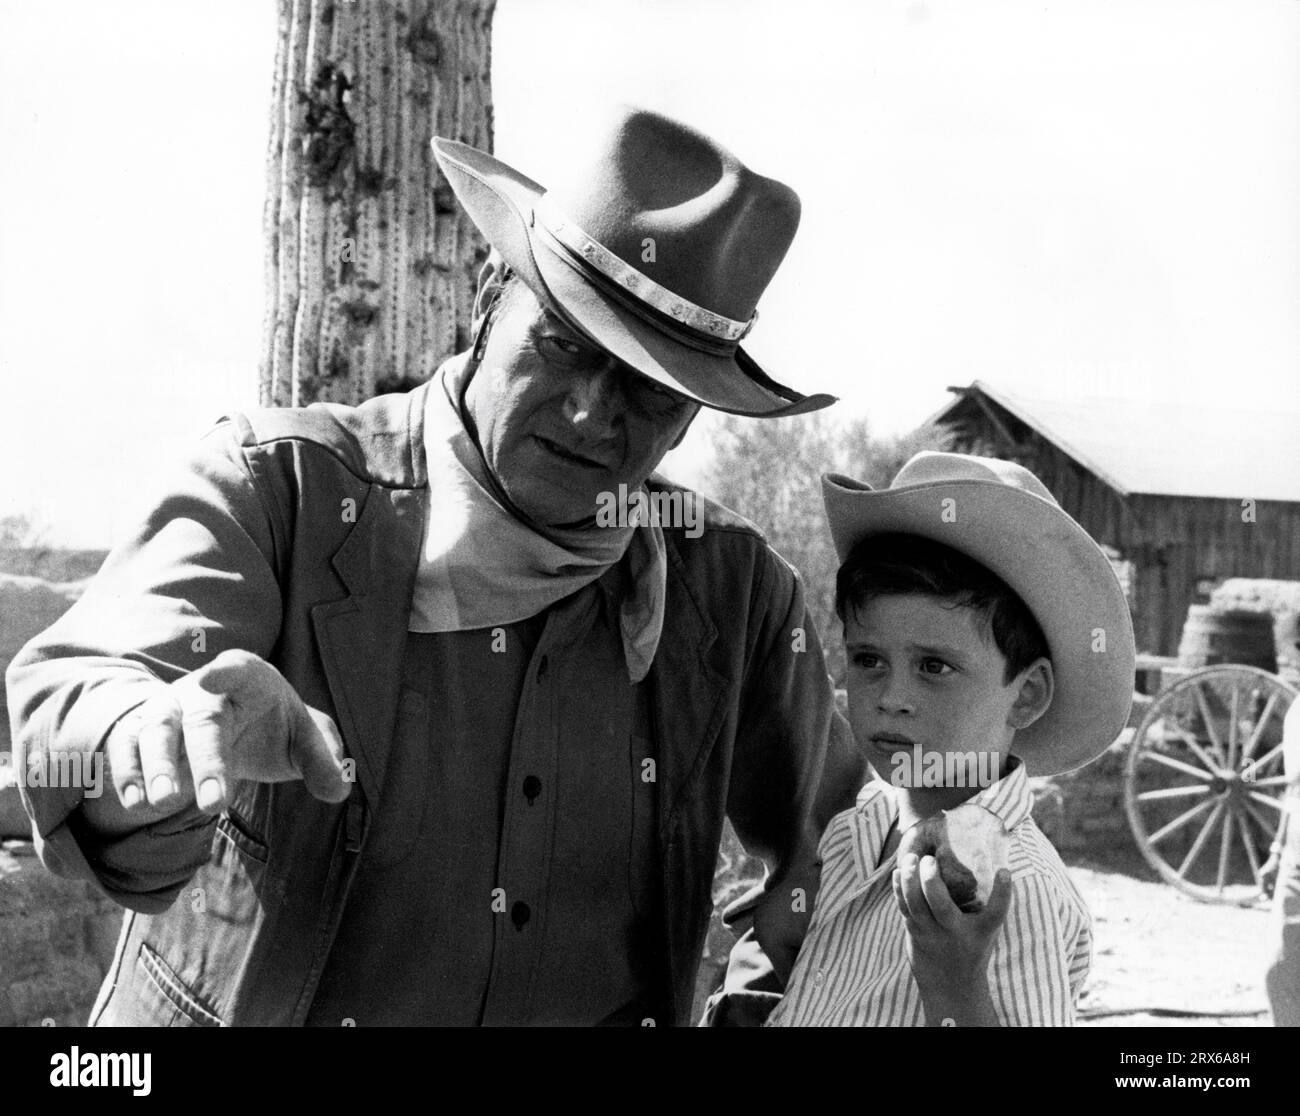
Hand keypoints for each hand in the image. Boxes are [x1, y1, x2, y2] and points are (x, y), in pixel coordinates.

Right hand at [105, 649, 351, 815]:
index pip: (240, 671)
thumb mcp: (303, 738)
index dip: (227, 673)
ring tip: (162, 802)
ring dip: (158, 766)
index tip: (213, 677)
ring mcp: (168, 709)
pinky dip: (126, 772)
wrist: (227, 722)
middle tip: (213, 802)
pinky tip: (134, 802)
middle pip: (203, 720)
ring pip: (157, 731)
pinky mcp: (141, 733)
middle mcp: (203, 689)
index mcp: (249, 678)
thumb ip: (323, 759)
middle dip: (207, 759)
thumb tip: (339, 789)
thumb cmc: (271, 726)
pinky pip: (127, 747)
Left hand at [892, 852, 1011, 1023]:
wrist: (951, 986)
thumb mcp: (986, 931)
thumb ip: (989, 904)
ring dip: (910, 880)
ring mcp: (930, 934)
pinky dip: (899, 889)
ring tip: (911, 857)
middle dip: (931, 881)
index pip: (996, 913)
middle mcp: (954, 933)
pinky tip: (899, 871)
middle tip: (929, 859)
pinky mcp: (913, 932)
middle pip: (941, 906)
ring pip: (915, 905)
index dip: (1003, 892)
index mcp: (979, 932)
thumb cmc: (972, 949)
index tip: (1004, 871)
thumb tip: (996, 866)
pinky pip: (903, 908)